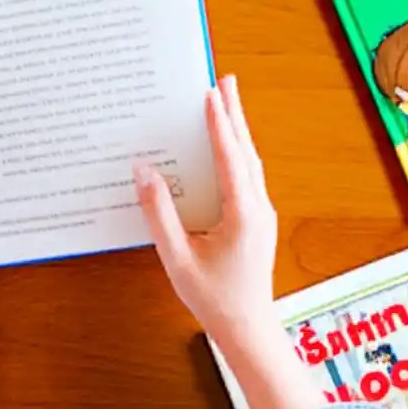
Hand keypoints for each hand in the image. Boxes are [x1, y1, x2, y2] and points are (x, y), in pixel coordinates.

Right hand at [133, 75, 324, 408]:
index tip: (210, 94)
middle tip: (225, 81)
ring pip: (250, 162)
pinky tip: (228, 146)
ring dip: (237, 130)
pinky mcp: (257, 220)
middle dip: (234, 115)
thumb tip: (145, 172)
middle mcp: (258, 208)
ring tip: (226, 101)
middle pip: (246, 151)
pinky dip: (237, 152)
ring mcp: (261, 214)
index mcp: (242, 214)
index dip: (218, 124)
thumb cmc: (212, 297)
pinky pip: (248, 176)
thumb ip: (159, 214)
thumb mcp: (176, 257)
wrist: (246, 327)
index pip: (230, 158)